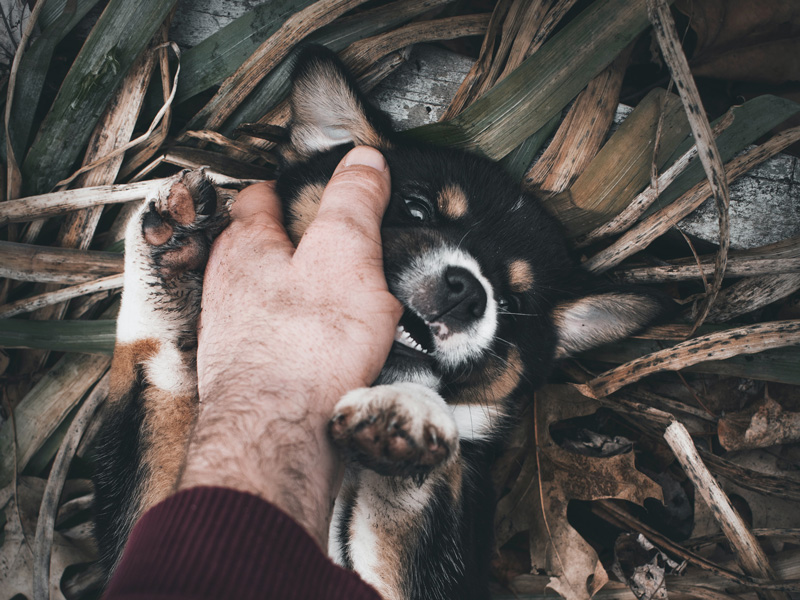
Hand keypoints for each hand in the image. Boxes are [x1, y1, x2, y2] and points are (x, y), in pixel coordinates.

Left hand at [179, 146, 401, 547]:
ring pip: (266, 297)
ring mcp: (235, 333)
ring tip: (335, 300)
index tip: (309, 186)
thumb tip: (365, 162)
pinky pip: (276, 341)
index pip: (259, 198)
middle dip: (290, 243)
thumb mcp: (345, 253)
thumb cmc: (305, 346)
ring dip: (296, 294)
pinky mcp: (250, 374)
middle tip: (328, 245)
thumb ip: (354, 203)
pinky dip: (299, 337)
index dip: (287, 187)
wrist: (279, 434)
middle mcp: (230, 287)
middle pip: (258, 248)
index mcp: (248, 247)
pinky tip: (326, 350)